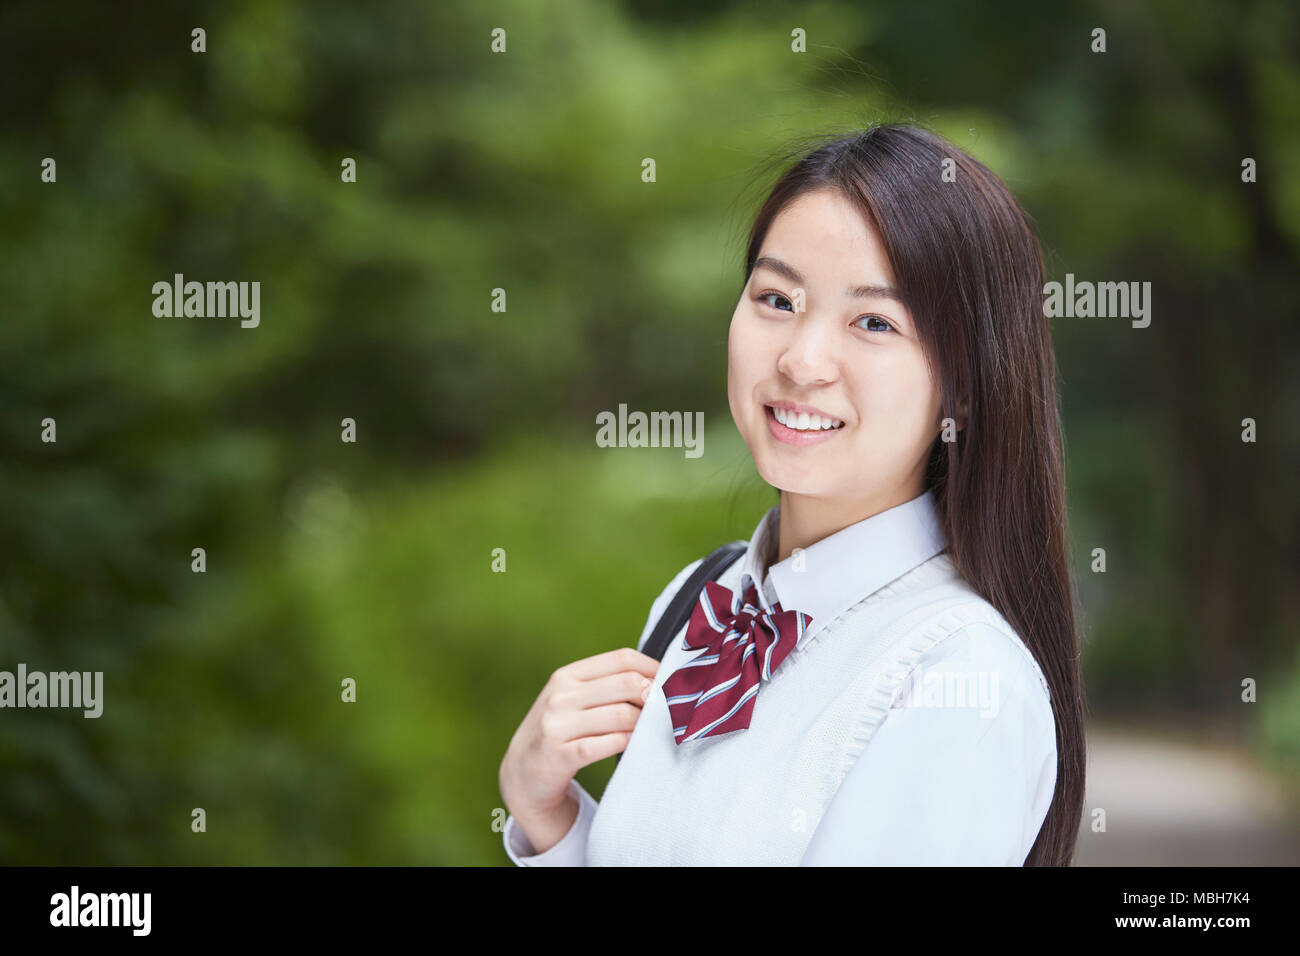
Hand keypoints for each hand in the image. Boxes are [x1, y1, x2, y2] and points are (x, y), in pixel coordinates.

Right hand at [499, 647, 659, 853]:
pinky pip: (607, 744)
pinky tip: (633, 745)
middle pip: (626, 684)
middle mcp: (560, 695)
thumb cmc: (560, 731)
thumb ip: (606, 686)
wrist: (522, 773)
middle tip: (666, 710)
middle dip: (653, 696)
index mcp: (567, 675)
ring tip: (651, 730)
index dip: (653, 668)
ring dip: (644, 723)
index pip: (621, 659)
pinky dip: (626, 743)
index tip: (669, 683)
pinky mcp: (560, 754)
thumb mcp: (573, 700)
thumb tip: (657, 680)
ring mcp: (558, 724)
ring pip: (622, 715)